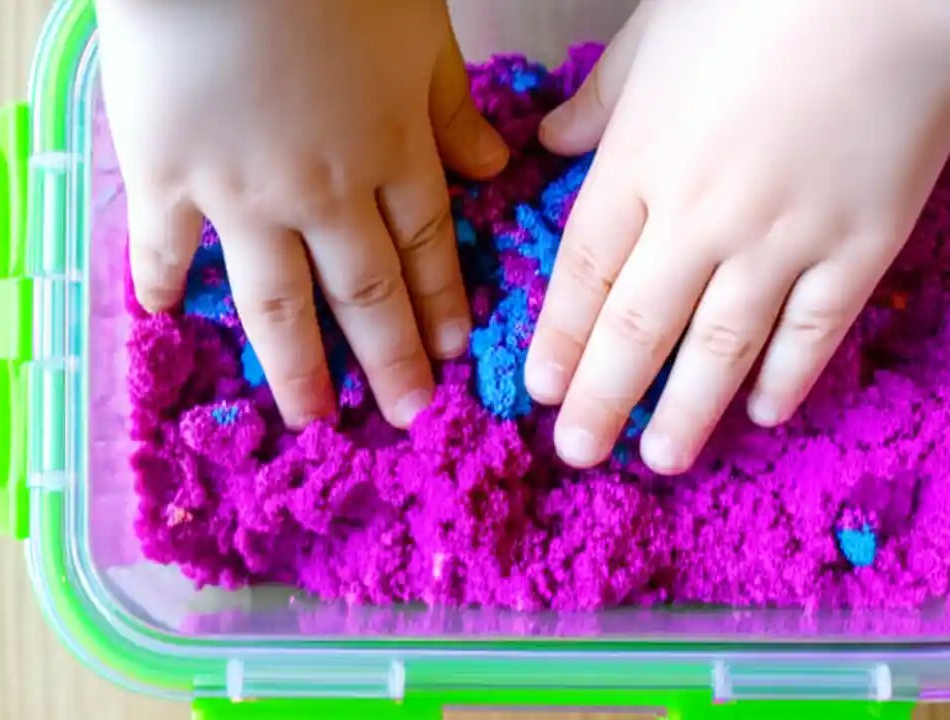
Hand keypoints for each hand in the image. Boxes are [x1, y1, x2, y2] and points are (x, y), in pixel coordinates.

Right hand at [99, 0, 507, 428]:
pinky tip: (161, 319)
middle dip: (389, 360)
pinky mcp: (167, 179)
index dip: (440, 305)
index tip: (450, 358)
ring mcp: (241, 195)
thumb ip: (449, 106)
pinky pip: (166, 248)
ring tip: (308, 416)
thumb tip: (492, 172)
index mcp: (388, 148)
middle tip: (402, 415)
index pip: (424, 247)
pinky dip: (164, 283)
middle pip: (364, 292)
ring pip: (278, 301)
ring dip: (296, 366)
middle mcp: (323, 193)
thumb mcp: (418, 28)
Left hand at [525, 0, 949, 473]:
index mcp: (638, 163)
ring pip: (720, 345)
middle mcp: (698, 216)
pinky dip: (789, 375)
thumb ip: (599, 100)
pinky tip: (766, 413)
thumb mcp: (654, 37)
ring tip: (659, 460)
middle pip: (637, 326)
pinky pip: (815, 328)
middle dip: (601, 396)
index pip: (584, 272)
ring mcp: (781, 237)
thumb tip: (547, 138)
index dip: (560, 337)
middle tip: (576, 450)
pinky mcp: (860, 242)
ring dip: (686, 410)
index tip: (539, 389)